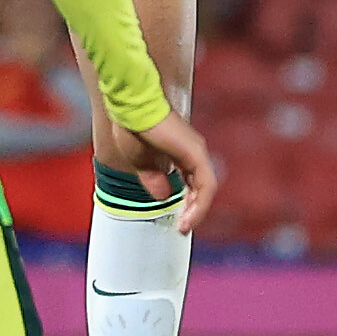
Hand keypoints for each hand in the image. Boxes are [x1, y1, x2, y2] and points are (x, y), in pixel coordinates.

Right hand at [113, 110, 218, 232]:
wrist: (130, 108)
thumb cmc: (132, 127)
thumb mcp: (141, 162)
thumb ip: (154, 179)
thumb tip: (164, 196)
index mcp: (180, 152)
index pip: (191, 182)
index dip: (186, 202)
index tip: (177, 219)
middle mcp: (193, 151)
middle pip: (201, 187)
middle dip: (193, 210)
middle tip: (182, 227)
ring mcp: (197, 151)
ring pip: (206, 189)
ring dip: (197, 211)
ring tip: (184, 226)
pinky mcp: (196, 153)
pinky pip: (206, 186)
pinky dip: (199, 205)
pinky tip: (188, 217)